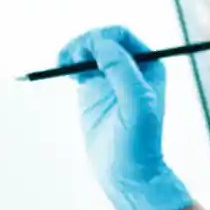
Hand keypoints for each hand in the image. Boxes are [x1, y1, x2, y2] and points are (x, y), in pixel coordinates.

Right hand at [58, 25, 191, 209]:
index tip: (85, 51)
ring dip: (73, 50)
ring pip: (89, 51)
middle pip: (102, 40)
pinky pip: (79, 67)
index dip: (101, 37)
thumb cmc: (139, 140)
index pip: (122, 36)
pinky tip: (61, 69)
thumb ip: (122, 70)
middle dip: (84, 42)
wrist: (127, 173)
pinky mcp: (93, 91)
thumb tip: (102, 43)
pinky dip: (68, 64)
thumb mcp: (136, 103)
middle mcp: (130, 68)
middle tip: (69, 57)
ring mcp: (110, 79)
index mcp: (148, 65)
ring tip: (61, 62)